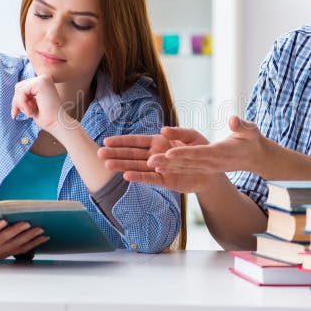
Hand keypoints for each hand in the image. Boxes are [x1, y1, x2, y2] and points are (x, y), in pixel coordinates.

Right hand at [0, 204, 49, 258]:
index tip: (2, 221)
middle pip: (3, 240)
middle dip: (17, 231)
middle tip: (28, 223)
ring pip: (14, 246)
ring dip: (28, 238)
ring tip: (40, 230)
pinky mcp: (3, 252)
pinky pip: (19, 250)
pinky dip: (32, 244)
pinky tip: (43, 237)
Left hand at [11, 75, 67, 131]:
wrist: (57, 123)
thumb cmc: (47, 118)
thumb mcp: (32, 105)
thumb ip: (25, 98)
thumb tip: (14, 97)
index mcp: (44, 82)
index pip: (23, 87)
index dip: (17, 101)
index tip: (15, 113)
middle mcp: (44, 78)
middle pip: (19, 86)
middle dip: (16, 101)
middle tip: (16, 114)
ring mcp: (43, 79)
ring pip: (19, 89)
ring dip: (20, 103)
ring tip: (30, 112)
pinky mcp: (40, 83)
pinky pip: (22, 92)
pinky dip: (22, 104)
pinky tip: (31, 112)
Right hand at [98, 128, 214, 192]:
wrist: (212, 171)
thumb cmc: (201, 150)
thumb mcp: (192, 136)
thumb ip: (179, 132)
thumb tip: (162, 130)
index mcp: (159, 142)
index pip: (137, 141)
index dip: (122, 141)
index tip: (106, 141)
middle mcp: (155, 155)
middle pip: (132, 154)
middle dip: (116, 153)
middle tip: (99, 154)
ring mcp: (158, 168)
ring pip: (136, 166)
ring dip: (122, 166)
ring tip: (107, 165)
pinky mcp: (164, 180)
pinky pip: (149, 178)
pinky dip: (138, 177)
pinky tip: (126, 176)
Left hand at [154, 116, 267, 174]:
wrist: (255, 158)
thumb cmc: (251, 141)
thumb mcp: (250, 131)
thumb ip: (241, 126)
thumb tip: (233, 119)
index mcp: (220, 152)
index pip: (199, 153)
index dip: (183, 153)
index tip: (169, 152)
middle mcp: (211, 162)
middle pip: (186, 162)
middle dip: (168, 162)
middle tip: (150, 161)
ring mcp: (207, 167)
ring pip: (184, 167)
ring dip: (166, 166)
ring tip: (149, 165)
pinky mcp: (205, 168)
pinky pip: (186, 169)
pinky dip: (172, 168)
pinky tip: (159, 168)